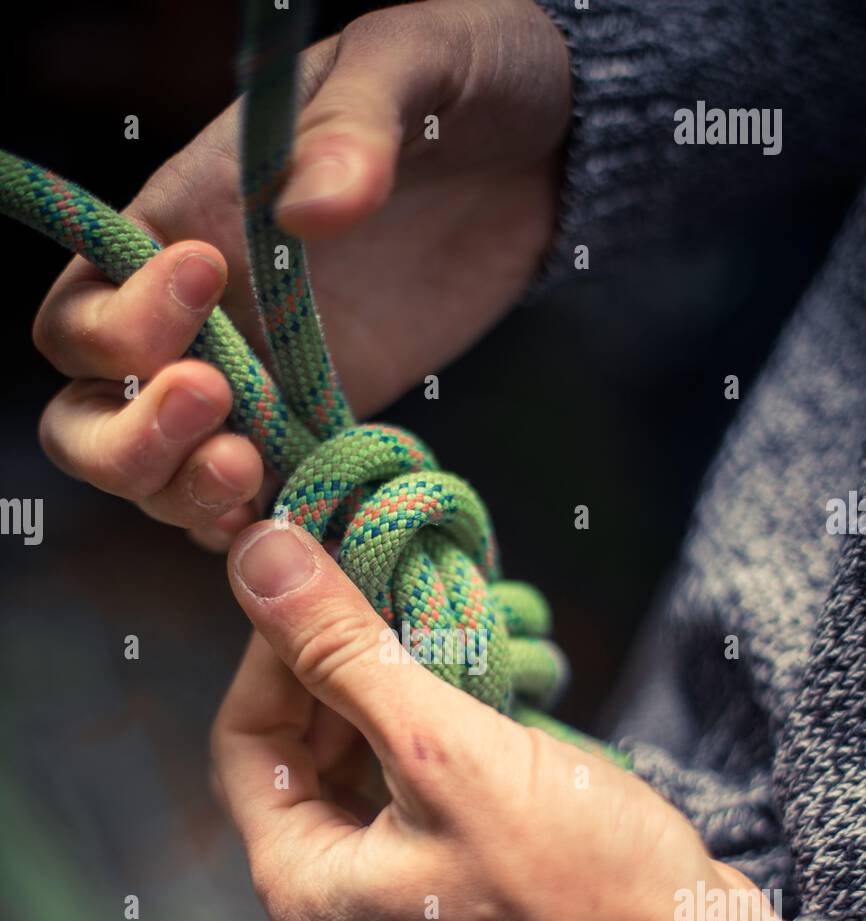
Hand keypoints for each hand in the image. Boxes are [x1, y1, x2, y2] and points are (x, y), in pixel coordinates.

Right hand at [33, 0, 570, 549]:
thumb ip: (355, 125)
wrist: (543, 161)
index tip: (211, 279)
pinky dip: (251, 526)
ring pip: (158, 477)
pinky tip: (286, 520)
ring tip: (249, 474)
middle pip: (89, 411)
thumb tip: (307, 210)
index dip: (123, 320)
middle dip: (128, 435)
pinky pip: (253, 505)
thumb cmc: (460, 88)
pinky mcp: (320, 432)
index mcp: (183, 225)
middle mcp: (200, 322)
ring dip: (182, 492)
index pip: (87, 305)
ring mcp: (258, 388)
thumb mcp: (411, 66)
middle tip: (215, 405)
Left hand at [210, 522, 783, 920]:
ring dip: (393, 693)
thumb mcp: (445, 750)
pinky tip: (476, 684)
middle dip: (337, 666)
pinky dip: (435, 734)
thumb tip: (258, 555)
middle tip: (390, 586)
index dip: (274, 648)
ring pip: (364, 770)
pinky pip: (416, 796)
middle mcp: (336, 907)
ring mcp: (400, 906)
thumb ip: (343, 652)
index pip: (245, 740)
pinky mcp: (458, 893)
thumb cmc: (577, 879)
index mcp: (305, 888)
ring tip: (439, 624)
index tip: (327, 573)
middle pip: (301, 755)